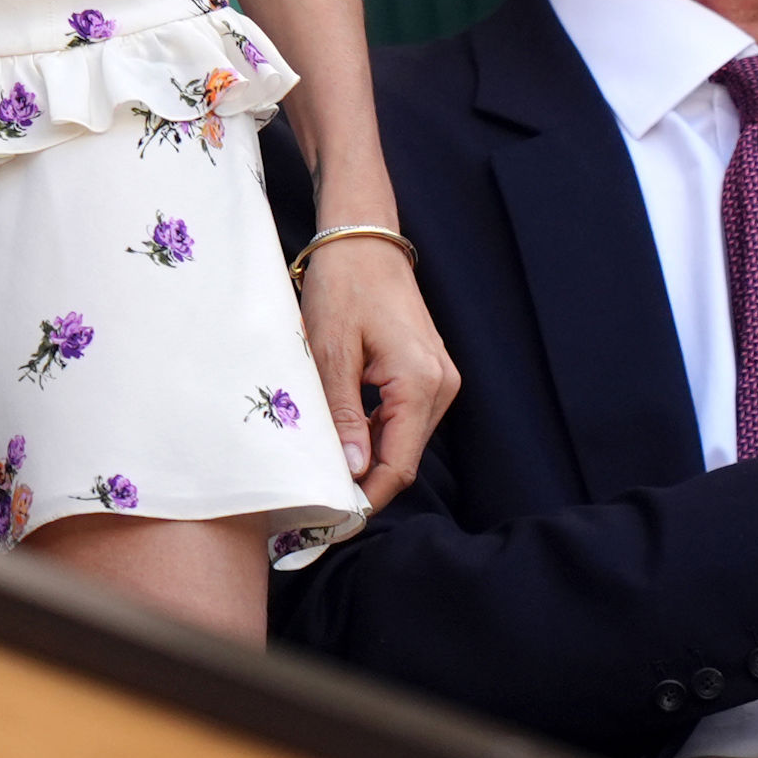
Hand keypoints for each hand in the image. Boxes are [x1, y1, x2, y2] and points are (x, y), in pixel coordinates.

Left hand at [297, 232, 459, 507]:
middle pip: (403, 457)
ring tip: (324, 467)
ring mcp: (439, 378)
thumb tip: (352, 472)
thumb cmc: (343, 284)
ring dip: (368, 457)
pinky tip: (342, 433)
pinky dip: (375, 433)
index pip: (398, 465)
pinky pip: (403, 418)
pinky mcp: (428, 371)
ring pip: (403, 440)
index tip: (331, 520)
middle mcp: (440, 385)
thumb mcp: (330, 349)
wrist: (363, 238)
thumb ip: (343, 413)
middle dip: (364, 481)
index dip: (367, 498)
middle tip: (317, 498)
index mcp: (420, 382)